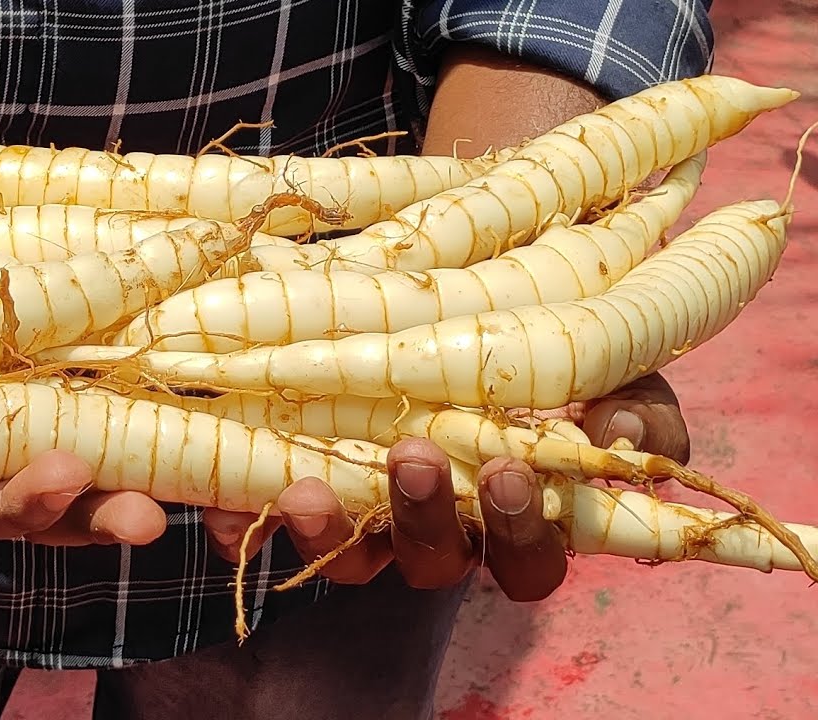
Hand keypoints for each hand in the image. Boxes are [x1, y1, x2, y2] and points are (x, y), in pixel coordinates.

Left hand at [203, 373, 689, 600]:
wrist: (444, 295)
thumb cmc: (538, 339)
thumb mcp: (602, 361)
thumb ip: (634, 404)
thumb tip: (632, 442)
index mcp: (514, 512)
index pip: (530, 558)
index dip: (522, 530)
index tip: (514, 470)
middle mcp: (439, 528)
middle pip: (433, 562)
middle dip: (423, 517)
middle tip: (413, 455)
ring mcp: (366, 517)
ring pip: (346, 554)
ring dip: (327, 526)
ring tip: (308, 485)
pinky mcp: (301, 494)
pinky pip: (264, 526)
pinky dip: (242, 517)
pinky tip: (224, 499)